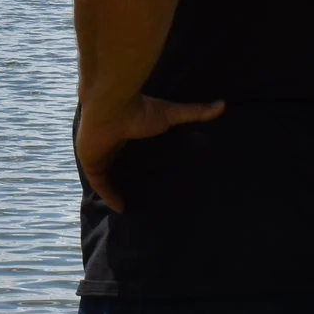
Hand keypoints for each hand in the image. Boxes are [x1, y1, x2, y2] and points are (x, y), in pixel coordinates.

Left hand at [76, 93, 224, 212]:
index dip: (137, 163)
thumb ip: (194, 112)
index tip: (151, 177)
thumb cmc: (140, 110)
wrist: (112, 106)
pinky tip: (120, 208)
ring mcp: (98, 154)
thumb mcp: (171, 114)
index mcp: (126, 134)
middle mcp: (110, 145)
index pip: (129, 152)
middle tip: (141, 197)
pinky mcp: (91, 162)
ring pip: (106, 177)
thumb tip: (223, 105)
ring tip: (132, 207)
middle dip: (125, 180)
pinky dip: (108, 195)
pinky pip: (98, 184)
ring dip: (115, 190)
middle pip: (116, 167)